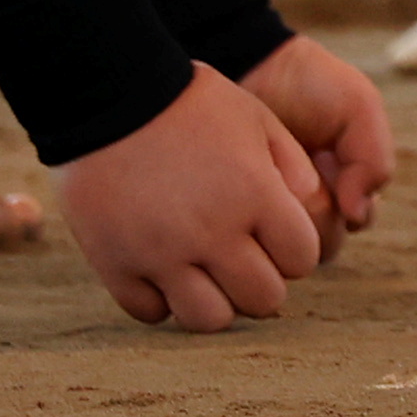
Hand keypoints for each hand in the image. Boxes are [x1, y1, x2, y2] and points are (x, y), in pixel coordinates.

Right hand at [56, 68, 325, 331]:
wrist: (108, 97)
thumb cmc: (193, 104)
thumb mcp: (259, 120)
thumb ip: (293, 170)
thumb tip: (308, 215)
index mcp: (257, 196)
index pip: (303, 259)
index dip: (296, 252)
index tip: (277, 238)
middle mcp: (213, 232)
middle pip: (263, 299)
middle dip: (264, 285)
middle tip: (246, 265)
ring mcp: (161, 254)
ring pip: (209, 319)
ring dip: (216, 304)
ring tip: (207, 277)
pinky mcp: (115, 264)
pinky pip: (150, 312)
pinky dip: (161, 301)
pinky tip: (163, 272)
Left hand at [239, 34, 394, 259]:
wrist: (251, 64)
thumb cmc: (311, 83)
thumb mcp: (359, 107)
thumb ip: (373, 157)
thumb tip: (356, 215)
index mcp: (347, 181)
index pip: (357, 220)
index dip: (349, 207)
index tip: (332, 173)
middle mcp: (312, 200)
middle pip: (323, 241)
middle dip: (315, 221)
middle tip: (299, 183)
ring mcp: (274, 206)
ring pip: (287, 244)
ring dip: (283, 222)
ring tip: (270, 183)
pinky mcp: (240, 208)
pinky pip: (250, 232)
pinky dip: (251, 218)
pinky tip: (246, 189)